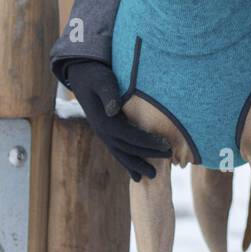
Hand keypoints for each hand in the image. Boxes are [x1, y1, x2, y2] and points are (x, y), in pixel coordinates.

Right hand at [63, 59, 170, 181]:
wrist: (80, 75)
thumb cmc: (95, 75)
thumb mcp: (102, 80)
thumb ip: (108, 93)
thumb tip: (113, 110)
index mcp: (104, 122)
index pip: (130, 136)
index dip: (148, 143)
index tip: (166, 146)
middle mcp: (103, 132)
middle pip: (128, 149)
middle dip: (149, 155)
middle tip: (169, 157)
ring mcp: (103, 134)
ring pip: (121, 155)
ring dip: (137, 165)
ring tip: (152, 176)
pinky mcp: (105, 133)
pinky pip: (117, 151)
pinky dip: (127, 163)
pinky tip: (136, 174)